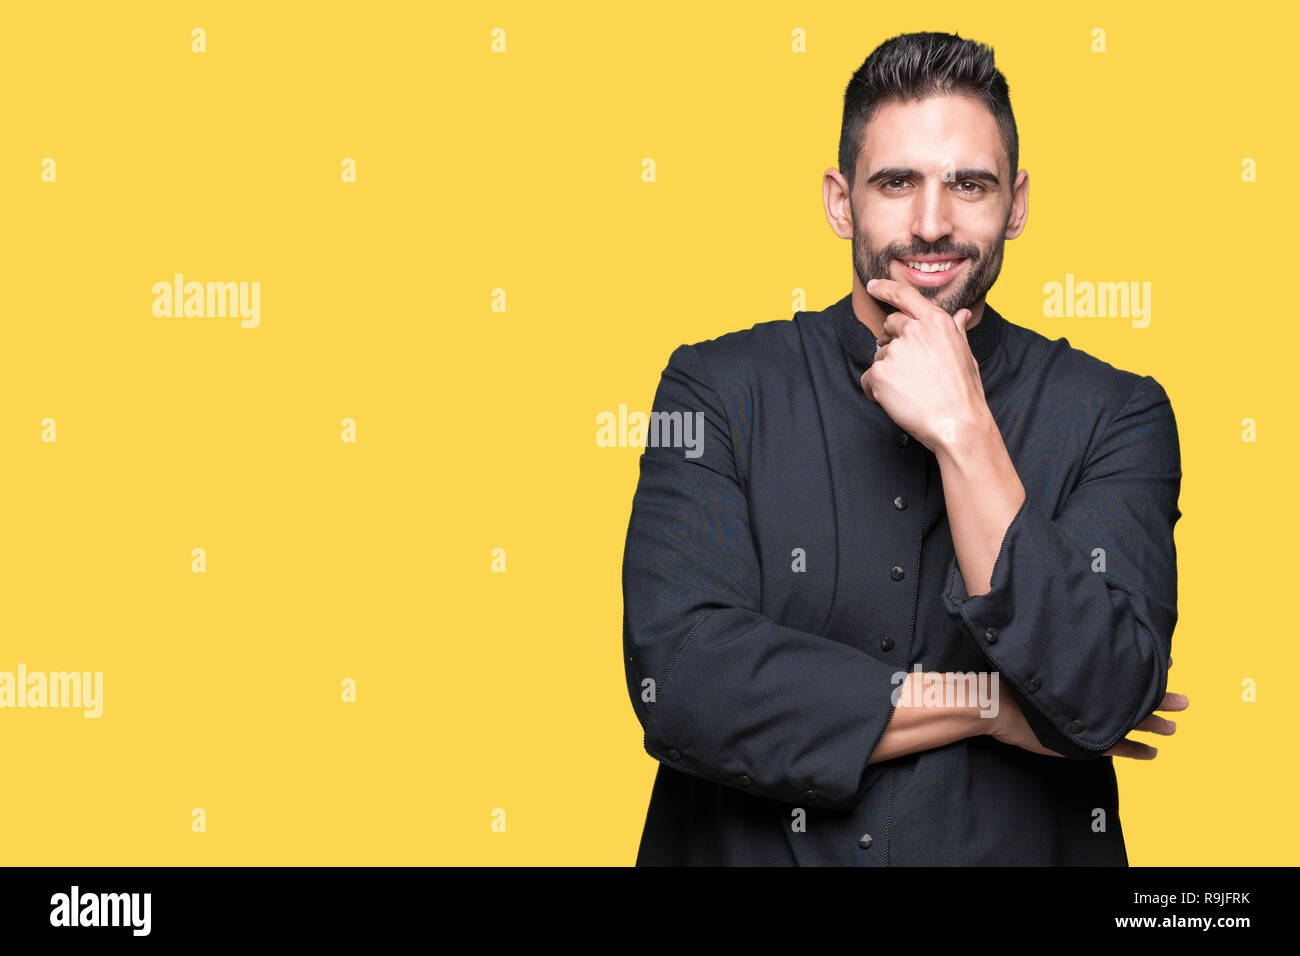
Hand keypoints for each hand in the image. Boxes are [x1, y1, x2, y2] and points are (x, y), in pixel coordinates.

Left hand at [860, 277, 985, 452]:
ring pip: (879, 356)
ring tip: (910, 390)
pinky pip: (867, 379)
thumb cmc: (964, 391)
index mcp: (936, 321)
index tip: (872, 286)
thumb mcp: (966, 354)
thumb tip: (962, 314)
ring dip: (887, 372)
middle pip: (889, 326)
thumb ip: (956, 330)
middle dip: (892, 342)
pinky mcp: (880, 373)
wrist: (957, 423)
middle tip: (908, 369)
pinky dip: (875, 391)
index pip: (905, 295)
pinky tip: (895, 401)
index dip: (885, 288)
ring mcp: (895, 351)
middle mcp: (914, 330)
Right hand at [984, 656, 1188, 758]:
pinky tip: (1151, 754)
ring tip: (1174, 728)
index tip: (1169, 661)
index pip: (1126, 674)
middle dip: (1161, 698)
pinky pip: (1116, 748)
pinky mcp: (1080, 742)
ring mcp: (1087, 722)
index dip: (1148, 670)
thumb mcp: (1039, 657)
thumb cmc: (1011, 678)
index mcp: (1085, 679)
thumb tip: (1075, 626)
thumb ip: (1061, 651)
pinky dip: (1135, 751)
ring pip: (1130, 723)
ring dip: (1154, 725)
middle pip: (1134, 698)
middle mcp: (1090, 699)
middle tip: (1185, 701)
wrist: (992, 703)